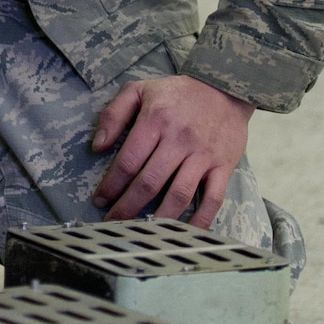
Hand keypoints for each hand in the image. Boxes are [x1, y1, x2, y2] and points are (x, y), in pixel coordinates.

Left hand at [91, 74, 253, 228]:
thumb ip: (114, 114)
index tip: (100, 200)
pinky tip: (185, 234)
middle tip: (113, 222)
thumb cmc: (177, 93)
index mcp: (155, 121)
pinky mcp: (224, 166)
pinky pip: (213, 199)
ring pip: (179, 195)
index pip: (129, 161)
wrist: (225, 88)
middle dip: (128, 207)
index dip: (112, 185)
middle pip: (150, 183)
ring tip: (143, 232)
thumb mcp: (139, 90)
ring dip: (158, 219)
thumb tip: (98, 146)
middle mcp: (179, 140)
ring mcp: (203, 156)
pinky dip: (200, 220)